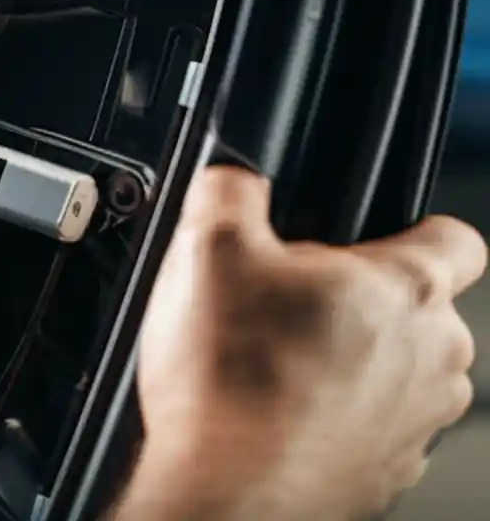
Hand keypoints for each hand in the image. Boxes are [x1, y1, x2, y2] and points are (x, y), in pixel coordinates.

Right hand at [119, 166, 485, 519]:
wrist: (226, 493)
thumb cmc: (231, 381)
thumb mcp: (206, 247)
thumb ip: (230, 190)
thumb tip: (234, 176)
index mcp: (407, 288)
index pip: (457, 237)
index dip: (413, 228)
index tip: (366, 241)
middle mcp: (436, 356)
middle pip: (421, 309)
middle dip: (362, 302)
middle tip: (288, 307)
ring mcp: (418, 422)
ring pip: (401, 372)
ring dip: (354, 364)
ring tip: (279, 366)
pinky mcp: (388, 472)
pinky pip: (373, 427)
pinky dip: (335, 418)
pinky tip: (278, 414)